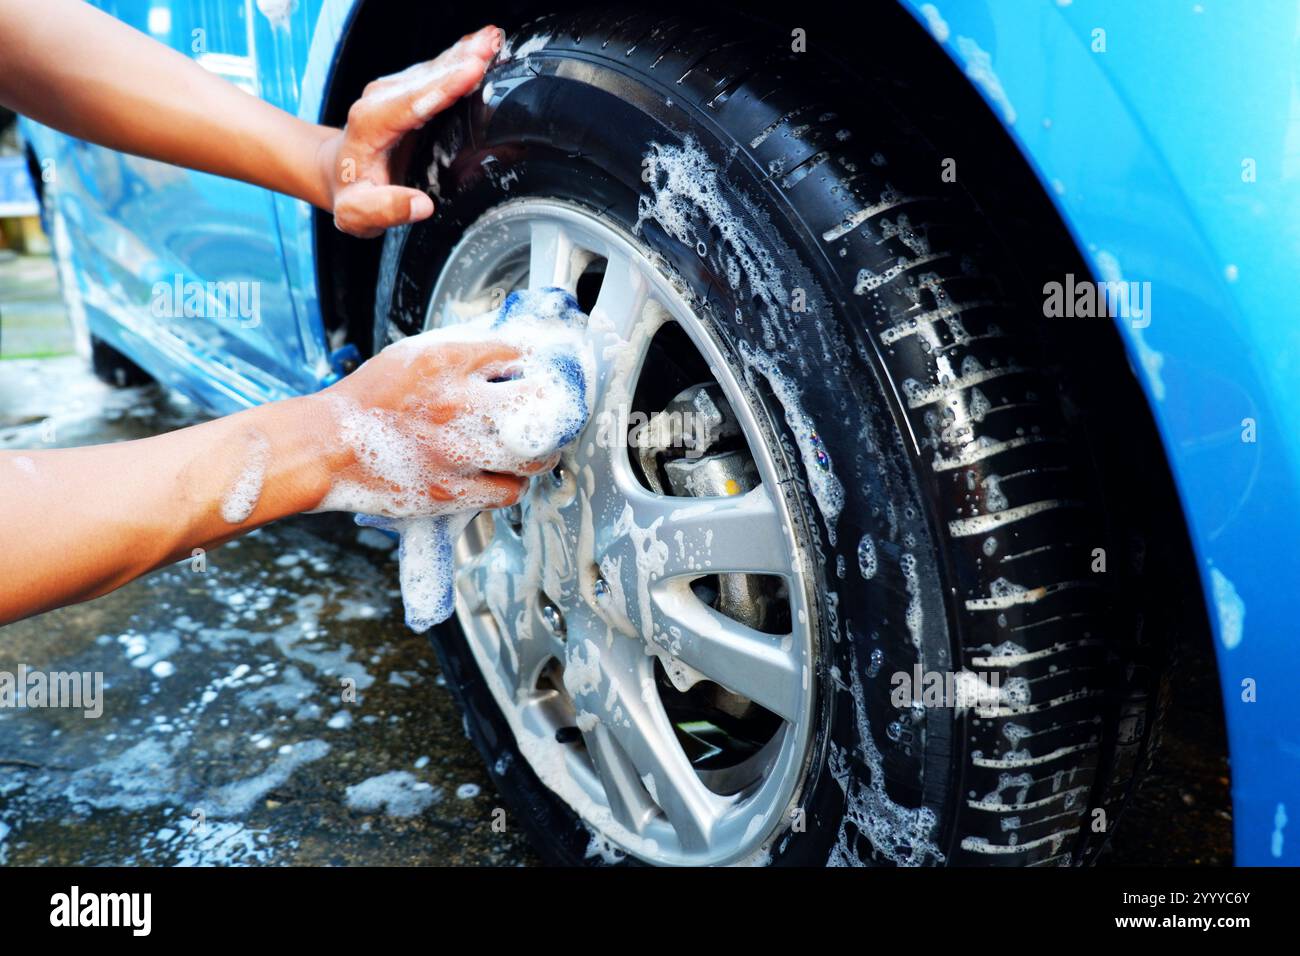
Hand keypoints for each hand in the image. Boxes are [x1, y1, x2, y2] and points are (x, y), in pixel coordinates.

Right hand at [312, 335, 560, 517]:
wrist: (328, 446)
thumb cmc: (371, 400)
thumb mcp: (415, 355)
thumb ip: (464, 350)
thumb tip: (514, 349)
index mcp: (445, 363)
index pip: (518, 354)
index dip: (536, 363)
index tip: (542, 372)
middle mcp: (455, 407)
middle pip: (540, 407)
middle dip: (554, 408)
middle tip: (552, 411)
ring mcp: (454, 454)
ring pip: (534, 456)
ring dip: (540, 450)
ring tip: (531, 444)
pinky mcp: (449, 493)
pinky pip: (509, 492)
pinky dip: (513, 482)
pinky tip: (503, 471)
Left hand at [315, 25, 502, 237]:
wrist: (337, 170)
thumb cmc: (350, 192)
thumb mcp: (358, 213)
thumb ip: (386, 209)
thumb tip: (421, 206)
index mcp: (371, 124)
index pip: (413, 102)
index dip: (445, 86)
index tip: (472, 71)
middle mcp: (381, 99)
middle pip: (428, 77)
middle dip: (461, 61)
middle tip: (492, 48)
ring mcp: (395, 90)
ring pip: (434, 68)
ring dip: (465, 54)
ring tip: (493, 42)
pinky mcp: (407, 88)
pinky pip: (437, 70)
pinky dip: (460, 58)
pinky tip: (481, 47)